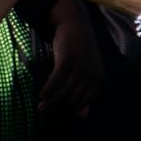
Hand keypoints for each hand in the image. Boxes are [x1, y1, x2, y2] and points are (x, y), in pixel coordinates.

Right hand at [38, 0, 104, 117]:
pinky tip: (41, 94)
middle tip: (45, 112)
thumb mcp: (87, 72)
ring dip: (51, 101)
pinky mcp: (68, 60)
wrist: (76, 25)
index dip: (70, 110)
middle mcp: (92, 76)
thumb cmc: (80, 51)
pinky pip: (56, 80)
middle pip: (73, 99)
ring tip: (41, 107)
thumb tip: (83, 116)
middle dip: (58, 108)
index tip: (58, 115)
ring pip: (64, 91)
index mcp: (99, 81)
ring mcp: (81, 68)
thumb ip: (86, 93)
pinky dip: (48, 89)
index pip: (84, 103)